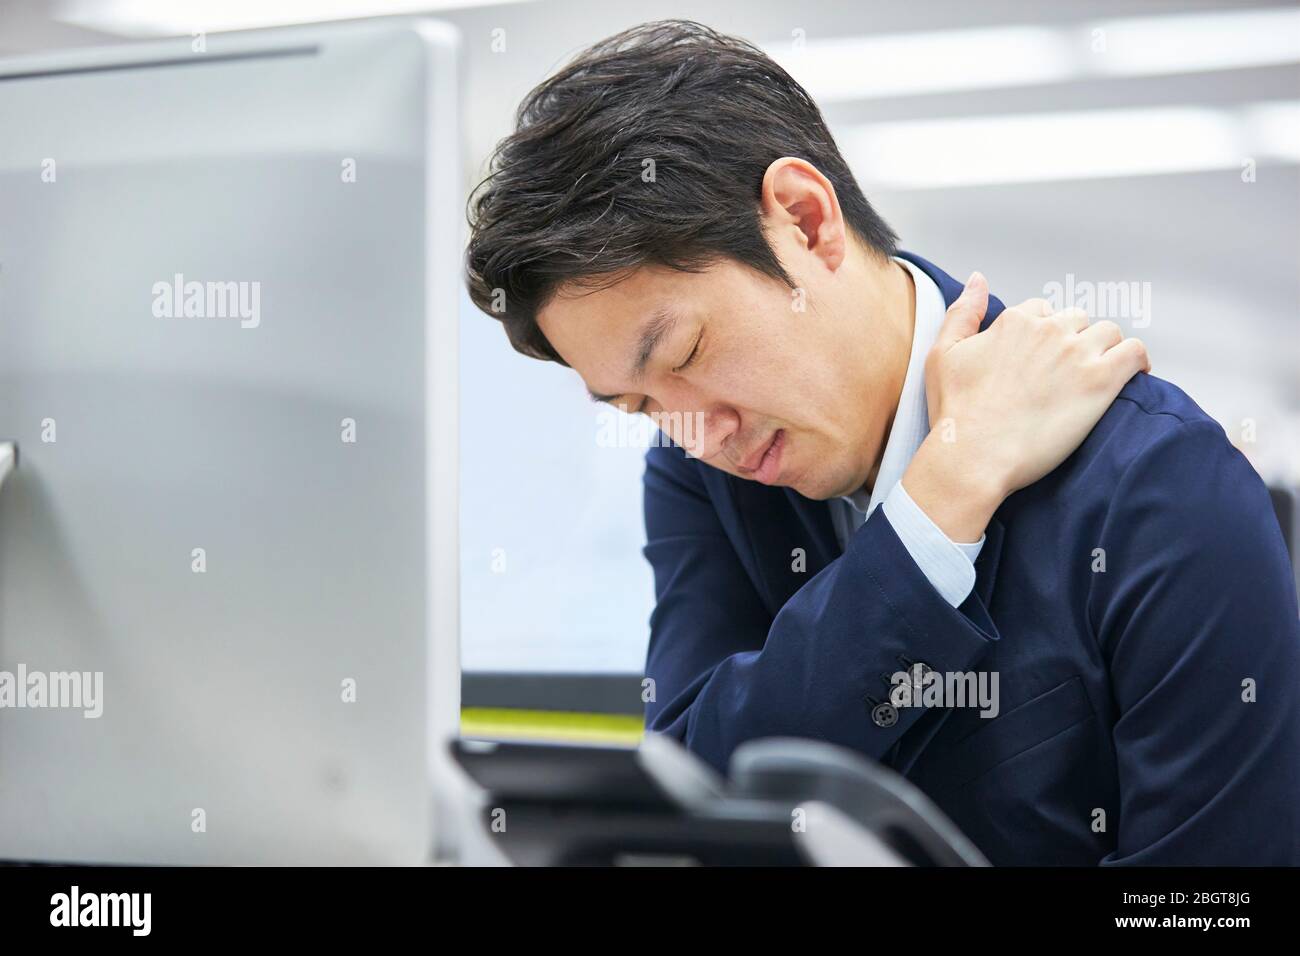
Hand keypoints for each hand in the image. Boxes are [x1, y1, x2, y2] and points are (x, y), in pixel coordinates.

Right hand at [902, 272, 1149, 541]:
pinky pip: (1134, 353)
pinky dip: (1137, 360)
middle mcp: (1048, 330)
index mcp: (1014, 322)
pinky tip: (1132, 374)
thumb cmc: (955, 411)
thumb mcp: (943, 354)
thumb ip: (963, 312)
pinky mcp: (1100, 381)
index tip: (1039, 358)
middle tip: (1065, 372)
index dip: (1040, 334)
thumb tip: (979, 278)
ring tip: (1097, 374)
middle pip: (1076, 319)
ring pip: (1108, 332)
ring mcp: (1076, 353)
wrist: (975, 455)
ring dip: (1104, 349)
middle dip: (1073, 339)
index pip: (1040, 311)